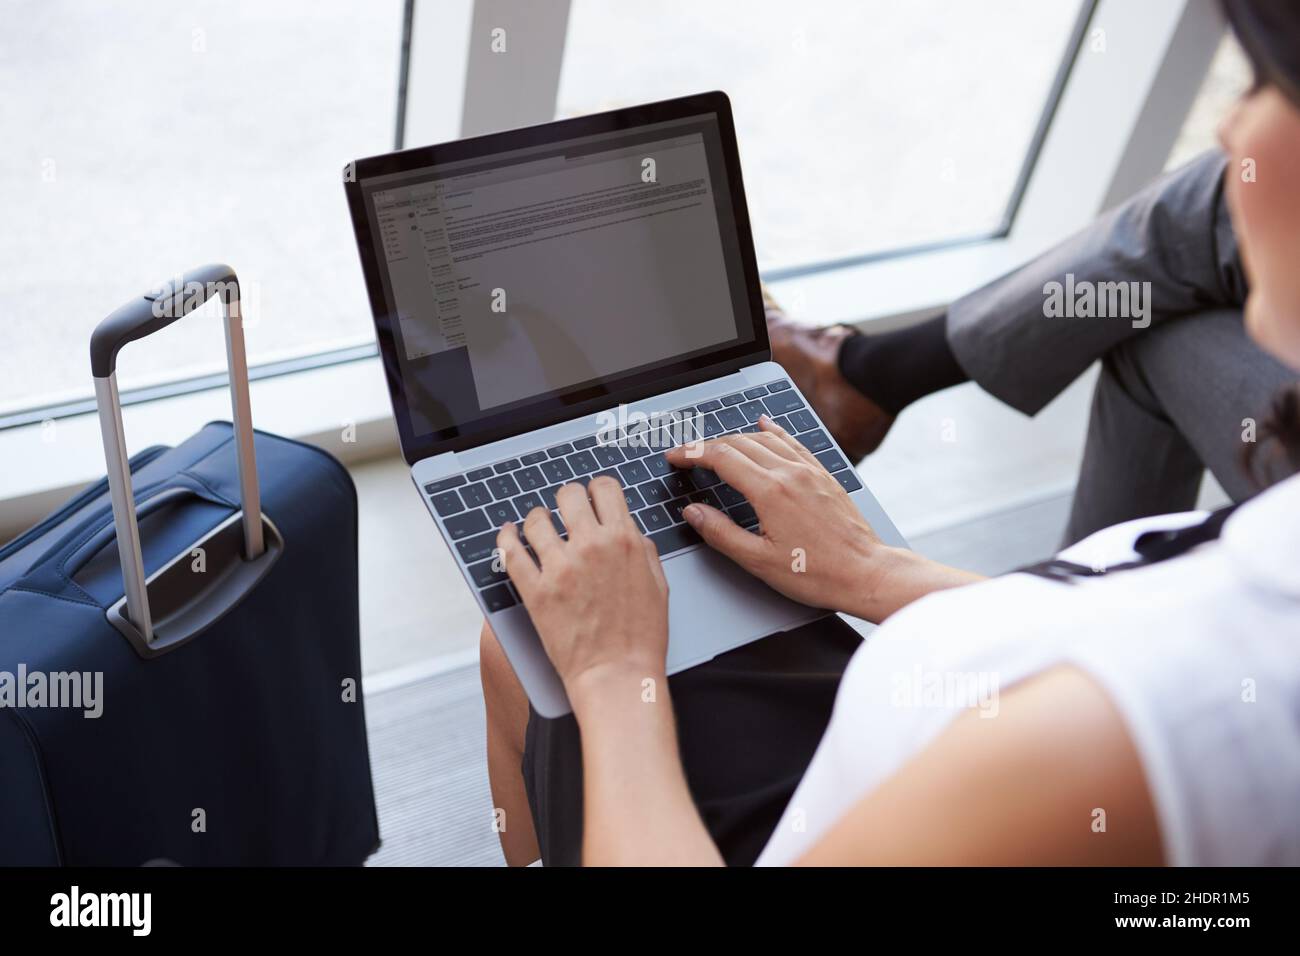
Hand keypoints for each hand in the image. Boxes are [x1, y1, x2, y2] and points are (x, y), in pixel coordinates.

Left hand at [496, 476, 669, 703]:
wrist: (617, 674)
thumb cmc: (641, 637)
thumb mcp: (658, 585)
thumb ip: (643, 551)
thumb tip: (630, 532)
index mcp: (624, 541)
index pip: (604, 489)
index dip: (597, 489)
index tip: (592, 496)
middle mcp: (591, 547)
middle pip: (568, 495)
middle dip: (566, 499)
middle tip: (564, 509)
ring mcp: (560, 568)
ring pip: (536, 520)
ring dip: (536, 518)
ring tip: (536, 523)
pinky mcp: (536, 591)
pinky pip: (511, 553)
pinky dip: (505, 539)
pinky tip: (506, 535)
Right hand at [665, 417, 977, 621]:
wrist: (866, 572)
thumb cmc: (817, 573)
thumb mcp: (759, 562)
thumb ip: (721, 533)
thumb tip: (694, 512)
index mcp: (770, 491)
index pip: (721, 457)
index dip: (692, 453)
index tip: (675, 457)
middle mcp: (790, 473)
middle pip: (739, 443)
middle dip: (708, 445)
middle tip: (688, 455)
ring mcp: (809, 471)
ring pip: (764, 438)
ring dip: (735, 438)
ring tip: (716, 446)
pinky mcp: (823, 475)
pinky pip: (793, 442)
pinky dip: (773, 431)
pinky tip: (765, 424)